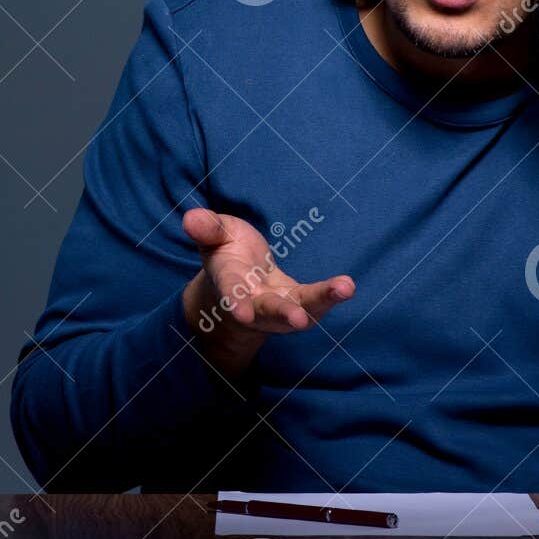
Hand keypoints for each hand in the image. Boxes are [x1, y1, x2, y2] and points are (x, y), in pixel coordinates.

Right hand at [180, 207, 353, 379]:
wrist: (241, 279)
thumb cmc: (226, 251)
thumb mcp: (215, 234)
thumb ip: (207, 229)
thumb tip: (191, 219)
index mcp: (228, 282)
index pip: (230, 292)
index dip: (235, 302)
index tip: (241, 313)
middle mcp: (253, 301)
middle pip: (268, 311)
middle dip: (281, 313)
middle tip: (298, 319)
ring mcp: (278, 304)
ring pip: (299, 309)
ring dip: (320, 301)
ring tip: (344, 287)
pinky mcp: (299, 300)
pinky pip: (315, 300)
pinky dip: (330, 294)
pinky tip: (347, 285)